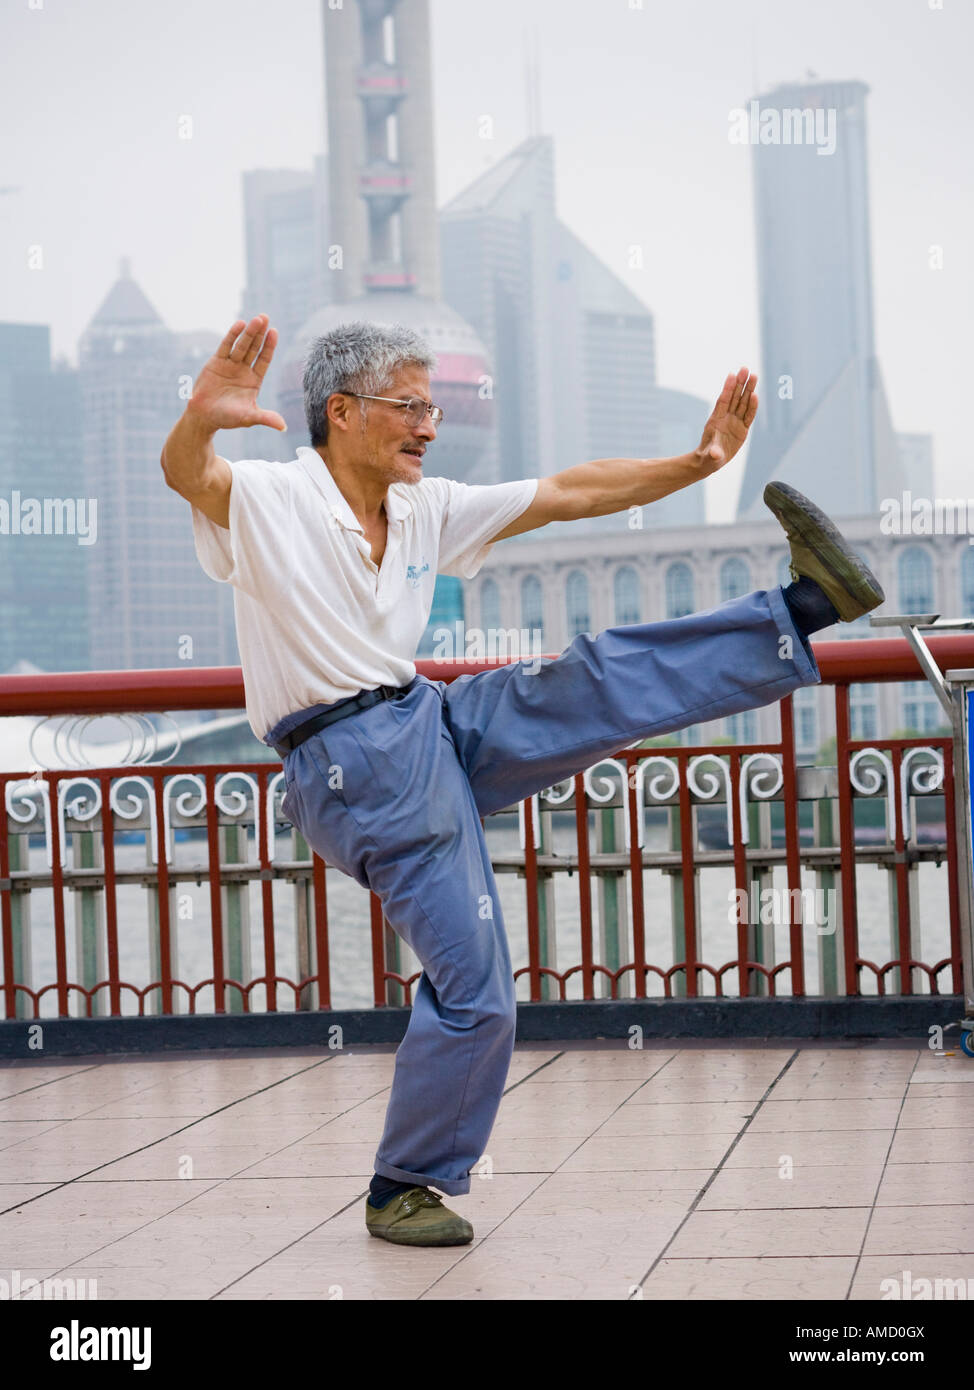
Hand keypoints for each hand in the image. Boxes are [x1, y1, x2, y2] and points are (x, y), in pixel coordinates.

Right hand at [185, 314, 286, 432]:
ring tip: (257, 319)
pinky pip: (225, 347)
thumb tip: (284, 427)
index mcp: (253, 380)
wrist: (204, 417)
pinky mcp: (216, 362)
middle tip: (266, 317)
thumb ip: (265, 418)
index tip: (275, 332)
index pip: (264, 360)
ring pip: (241, 345)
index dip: (269, 346)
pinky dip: (232, 336)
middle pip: (254, 348)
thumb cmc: (227, 418)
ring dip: (249, 332)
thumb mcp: (249, 418)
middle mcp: (243, 370)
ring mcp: (230, 365)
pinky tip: (240, 324)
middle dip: (260, 334)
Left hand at [695, 367, 757, 473]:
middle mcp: (726, 418)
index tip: (731, 375)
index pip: (723, 401)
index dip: (727, 388)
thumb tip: (715, 454)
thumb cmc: (708, 457)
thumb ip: (713, 453)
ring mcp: (735, 422)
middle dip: (740, 383)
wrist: (711, 461)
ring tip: (753, 375)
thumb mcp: (710, 456)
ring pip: (743, 403)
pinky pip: (749, 415)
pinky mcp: (742, 428)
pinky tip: (755, 394)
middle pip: (735, 398)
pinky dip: (753, 406)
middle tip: (745, 368)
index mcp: (716, 420)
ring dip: (747, 389)